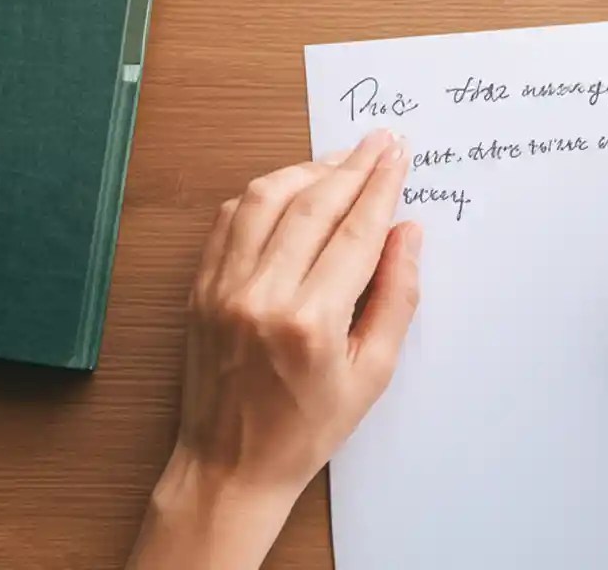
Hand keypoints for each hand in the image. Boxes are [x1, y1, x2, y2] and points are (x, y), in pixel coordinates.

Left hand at [129, 129, 420, 569]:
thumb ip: (396, 298)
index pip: (356, 231)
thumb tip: (407, 233)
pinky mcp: (200, 288)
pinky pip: (230, 220)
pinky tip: (290, 188)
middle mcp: (263, 296)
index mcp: (312, 322)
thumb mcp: (372, 373)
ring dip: (307, 170)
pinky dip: (263, 193)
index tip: (398, 154)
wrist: (230, 464)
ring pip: (266, 199)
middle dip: (352, 166)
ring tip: (339, 161)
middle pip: (313, 204)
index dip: (381, 186)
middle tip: (379, 142)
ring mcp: (224, 288)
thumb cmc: (307, 428)